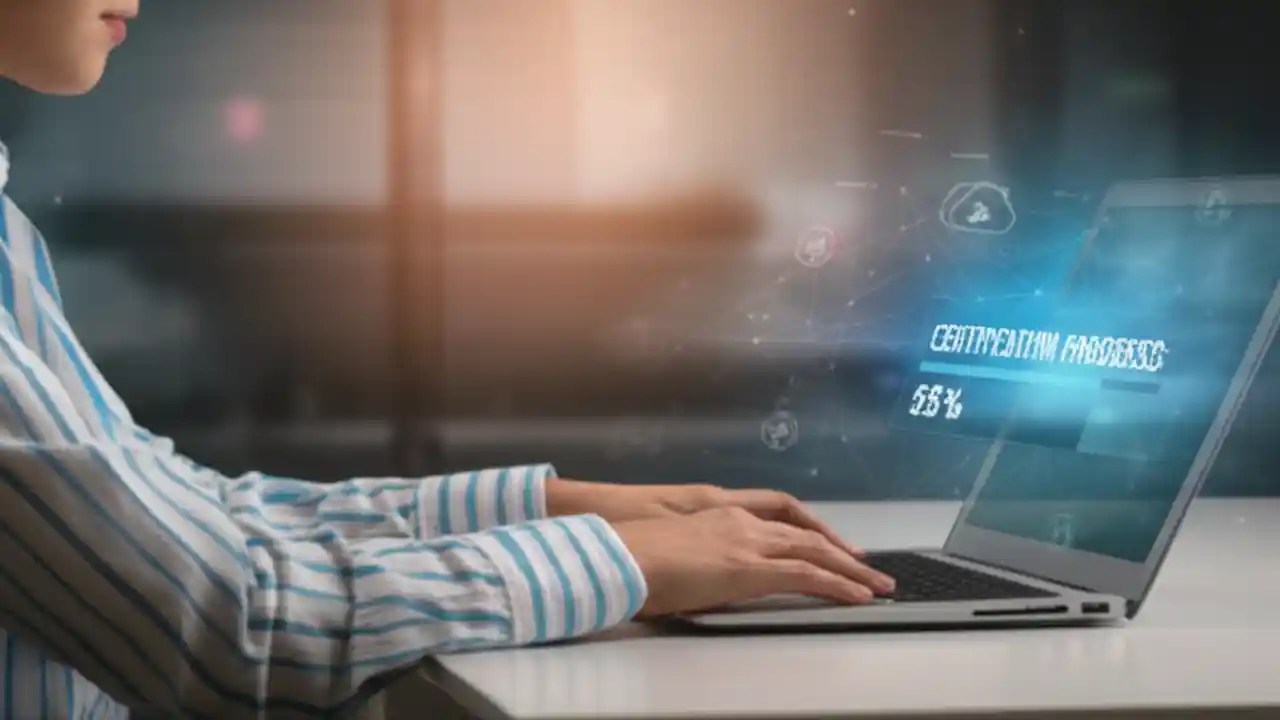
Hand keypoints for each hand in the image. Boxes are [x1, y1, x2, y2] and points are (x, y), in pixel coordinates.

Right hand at [612, 507, 895, 617]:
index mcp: (721, 515)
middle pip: (806, 534)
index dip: (812, 534)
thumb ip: (700, 561)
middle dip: (842, 551)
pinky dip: (837, 584)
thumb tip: (708, 580)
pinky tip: (856, 595)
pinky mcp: (749, 567)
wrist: (617, 555)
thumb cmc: (633, 559)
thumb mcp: (676, 554)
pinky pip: (806, 574)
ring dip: (850, 569)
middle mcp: (741, 522)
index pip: (781, 521)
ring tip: (878, 585)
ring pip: (814, 551)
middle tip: (870, 570)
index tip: (834, 549)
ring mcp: (747, 542)